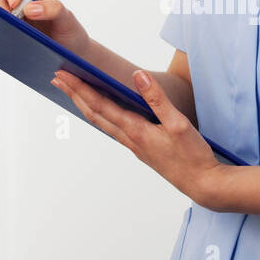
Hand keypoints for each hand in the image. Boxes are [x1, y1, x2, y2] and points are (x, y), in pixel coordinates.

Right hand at [0, 0, 89, 56]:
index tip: (15, 3)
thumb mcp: (68, 18)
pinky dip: (1, 34)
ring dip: (2, 22)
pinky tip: (12, 41)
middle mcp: (19, 2)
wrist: (72, 54)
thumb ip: (54, 9)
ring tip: (17, 33)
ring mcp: (13, 19)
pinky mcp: (10, 33)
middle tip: (11, 20)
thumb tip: (30, 9)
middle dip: (0, 6)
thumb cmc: (70, 32)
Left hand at [51, 66, 226, 207]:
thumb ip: (156, 99)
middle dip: (74, 95)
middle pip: (94, 114)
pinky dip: (101, 115)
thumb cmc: (193, 156)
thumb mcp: (178, 123)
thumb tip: (137, 76)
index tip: (63, 75)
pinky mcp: (142, 149)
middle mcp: (130, 139)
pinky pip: (114, 129)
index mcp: (136, 130)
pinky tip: (102, 111)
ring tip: (73, 92)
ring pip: (102, 122)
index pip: (101, 105)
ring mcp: (134, 146)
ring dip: (85, 105)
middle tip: (57, 79)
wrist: (202, 184)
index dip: (80, 88)